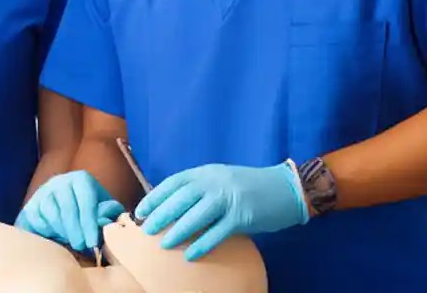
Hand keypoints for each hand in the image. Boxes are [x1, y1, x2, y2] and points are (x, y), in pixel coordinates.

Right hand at [16, 171, 123, 250]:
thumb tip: (107, 217)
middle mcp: (59, 182)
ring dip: (62, 232)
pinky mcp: (30, 206)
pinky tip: (56, 237)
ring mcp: (42, 193)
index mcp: (81, 179)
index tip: (93, 241)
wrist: (67, 208)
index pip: (85, 199)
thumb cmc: (90, 212)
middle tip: (83, 246)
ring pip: (50, 213)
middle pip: (67, 207)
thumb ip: (110, 213)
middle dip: (76, 230)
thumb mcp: (105, 210)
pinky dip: (46, 231)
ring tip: (72, 242)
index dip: (89, 222)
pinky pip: (36, 220)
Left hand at [135, 162, 306, 260]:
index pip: (173, 183)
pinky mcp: (242, 217)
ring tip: (164, 244)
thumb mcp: (219, 177)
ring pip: (196, 216)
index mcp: (206, 172)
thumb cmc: (248, 185)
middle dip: (160, 215)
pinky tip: (190, 255)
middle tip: (146, 230)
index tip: (140, 211)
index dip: (155, 197)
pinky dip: (201, 244)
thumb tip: (170, 204)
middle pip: (180, 199)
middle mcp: (214, 182)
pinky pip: (217, 233)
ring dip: (177, 232)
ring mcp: (228, 199)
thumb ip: (198, 187)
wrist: (286, 188)